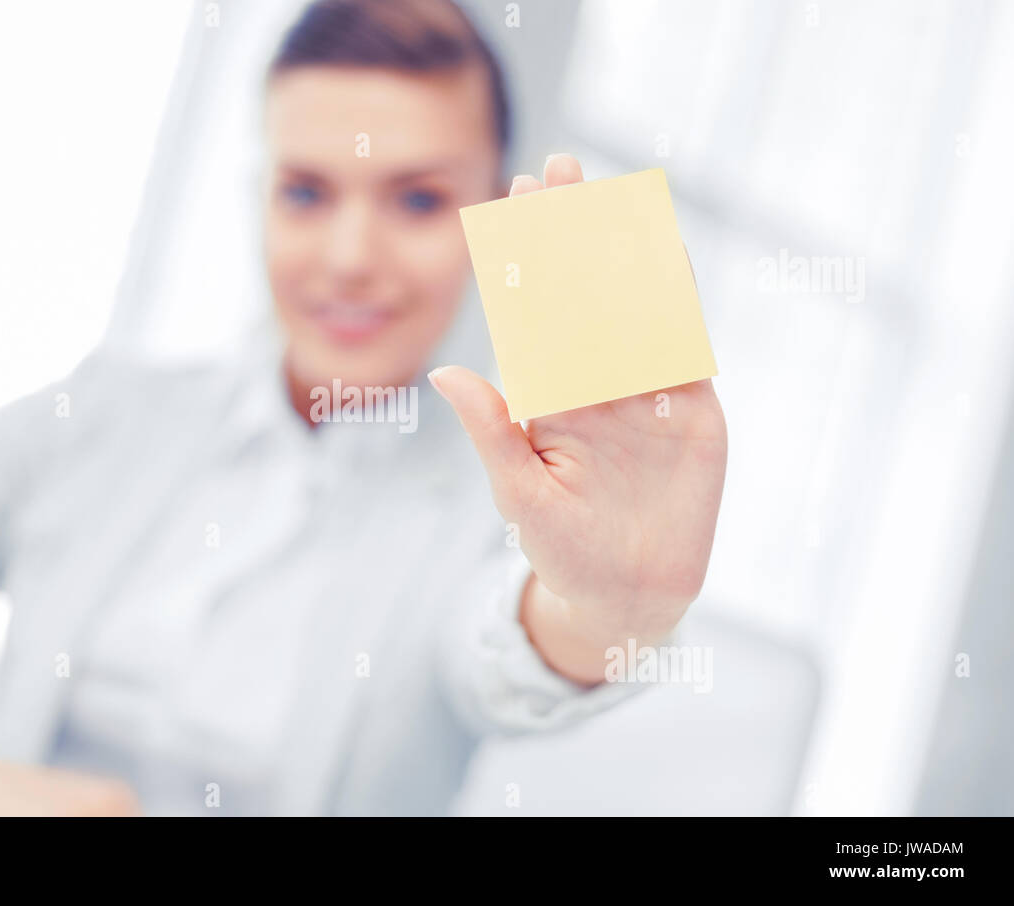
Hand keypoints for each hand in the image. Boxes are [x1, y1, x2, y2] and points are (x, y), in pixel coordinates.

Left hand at [429, 153, 726, 684]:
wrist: (627, 595)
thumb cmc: (561, 546)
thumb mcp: (520, 493)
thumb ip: (493, 432)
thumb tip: (444, 373)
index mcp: (548, 394)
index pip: (533, 309)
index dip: (523, 256)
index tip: (511, 201)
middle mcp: (593, 382)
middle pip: (583, 291)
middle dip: (570, 230)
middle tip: (558, 164)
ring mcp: (644, 393)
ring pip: (636, 306)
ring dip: (625, 251)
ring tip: (612, 193)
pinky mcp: (692, 412)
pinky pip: (687, 348)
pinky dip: (681, 304)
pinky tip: (669, 256)